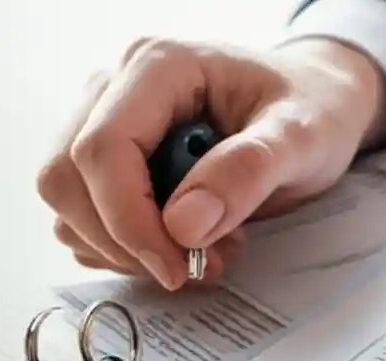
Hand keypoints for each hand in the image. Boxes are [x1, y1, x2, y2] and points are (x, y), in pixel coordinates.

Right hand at [37, 37, 385, 289]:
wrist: (319, 107)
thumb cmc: (313, 109)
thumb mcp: (301, 138)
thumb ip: (246, 173)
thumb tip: (182, 225)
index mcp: (156, 67)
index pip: (101, 149)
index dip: (128, 220)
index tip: (176, 268)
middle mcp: (117, 89)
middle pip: (66, 179)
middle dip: (125, 241)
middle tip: (200, 265)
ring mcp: (107, 123)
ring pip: (69, 205)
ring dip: (129, 249)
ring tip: (210, 248)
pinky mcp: (112, 162)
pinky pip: (87, 219)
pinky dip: (130, 248)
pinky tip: (189, 241)